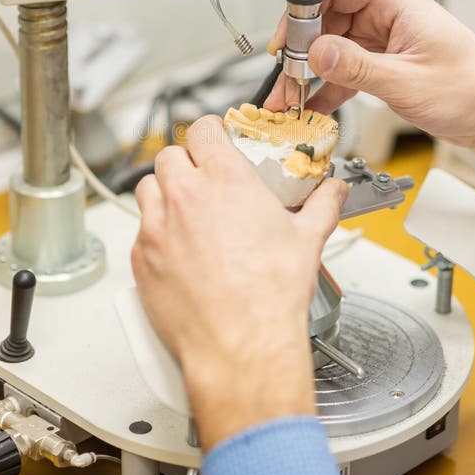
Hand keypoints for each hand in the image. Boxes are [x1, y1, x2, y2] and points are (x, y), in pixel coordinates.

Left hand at [131, 116, 346, 450]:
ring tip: (185, 212)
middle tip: (202, 179)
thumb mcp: (308, 240)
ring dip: (164, 192)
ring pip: (147, 188)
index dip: (209, 131)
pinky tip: (178, 250)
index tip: (215, 139)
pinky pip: (140, 230)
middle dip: (184, 162)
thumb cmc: (270, 295)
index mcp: (225, 180)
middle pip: (168, 155)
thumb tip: (333, 191)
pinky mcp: (141, 258)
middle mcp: (185, 196)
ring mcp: (157, 227)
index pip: (202, 130)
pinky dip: (155, 232)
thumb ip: (322, 204)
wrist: (241, 344)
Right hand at [267, 0, 474, 196]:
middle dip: (301, 52)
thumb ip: (356, 67)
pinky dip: (327, 88)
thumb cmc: (471, 88)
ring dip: (309, 74)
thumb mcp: (406, 80)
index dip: (303, 13)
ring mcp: (383, 39)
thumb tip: (317, 52)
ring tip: (287, 97)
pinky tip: (310, 106)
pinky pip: (345, 70)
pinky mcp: (383, 63)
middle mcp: (386, 15)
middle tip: (284, 79)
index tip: (286, 41)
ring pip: (332, 48)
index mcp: (395, 1)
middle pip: (326, 20)